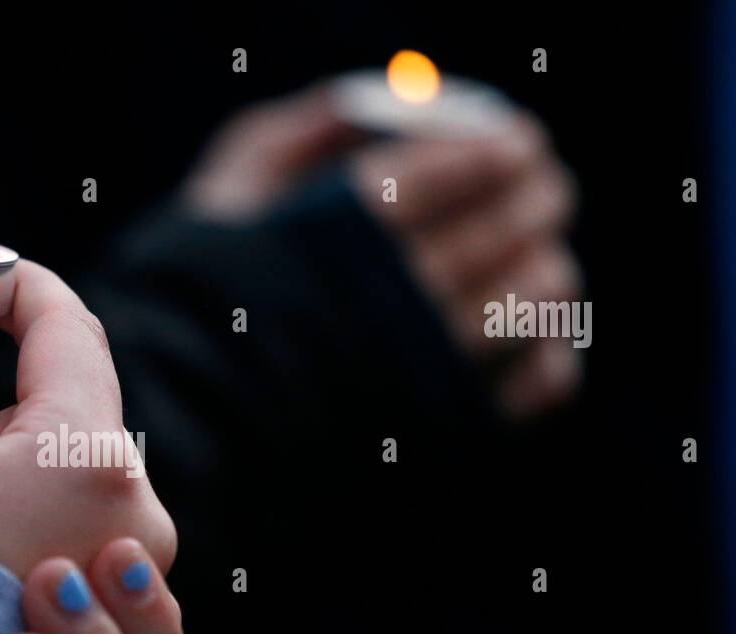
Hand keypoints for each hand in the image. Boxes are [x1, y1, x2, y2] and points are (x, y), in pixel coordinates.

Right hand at [183, 86, 583, 418]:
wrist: (186, 423)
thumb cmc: (198, 300)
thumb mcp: (223, 194)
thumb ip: (300, 137)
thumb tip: (379, 103)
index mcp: (343, 233)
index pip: (455, 171)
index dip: (496, 150)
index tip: (516, 142)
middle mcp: (396, 298)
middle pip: (504, 230)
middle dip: (536, 197)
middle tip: (543, 187)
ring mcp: (425, 368)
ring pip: (533, 299)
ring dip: (544, 268)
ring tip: (534, 257)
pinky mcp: (444, 427)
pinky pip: (537, 384)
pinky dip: (548, 354)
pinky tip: (532, 337)